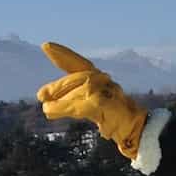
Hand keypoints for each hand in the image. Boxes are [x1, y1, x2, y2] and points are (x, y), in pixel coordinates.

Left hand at [37, 42, 147, 159]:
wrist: (133, 129)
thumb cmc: (109, 116)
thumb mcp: (85, 107)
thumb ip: (68, 103)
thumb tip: (45, 105)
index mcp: (98, 78)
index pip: (78, 63)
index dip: (63, 54)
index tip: (46, 46)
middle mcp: (104, 81)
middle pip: (78, 78)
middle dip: (59, 86)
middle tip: (42, 95)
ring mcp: (109, 92)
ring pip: (82, 91)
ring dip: (62, 101)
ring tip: (47, 109)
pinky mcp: (109, 105)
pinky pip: (85, 105)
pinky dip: (67, 107)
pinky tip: (53, 112)